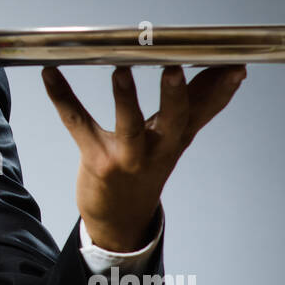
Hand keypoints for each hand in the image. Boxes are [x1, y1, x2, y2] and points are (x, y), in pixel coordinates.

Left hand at [41, 64, 245, 251]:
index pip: (203, 112)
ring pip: (128, 127)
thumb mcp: (176, 140)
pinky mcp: (97, 160)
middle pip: (173, 121)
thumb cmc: (147, 168)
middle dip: (175, 96)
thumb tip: (231, 71)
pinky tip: (50, 74)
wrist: (120, 219)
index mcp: (177, 139)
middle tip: (175, 69)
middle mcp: (157, 149)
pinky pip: (77, 124)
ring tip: (120, 70)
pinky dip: (62, 97)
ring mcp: (127, 157)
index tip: (234, 64)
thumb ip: (199, 105)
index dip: (221, 90)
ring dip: (124, 98)